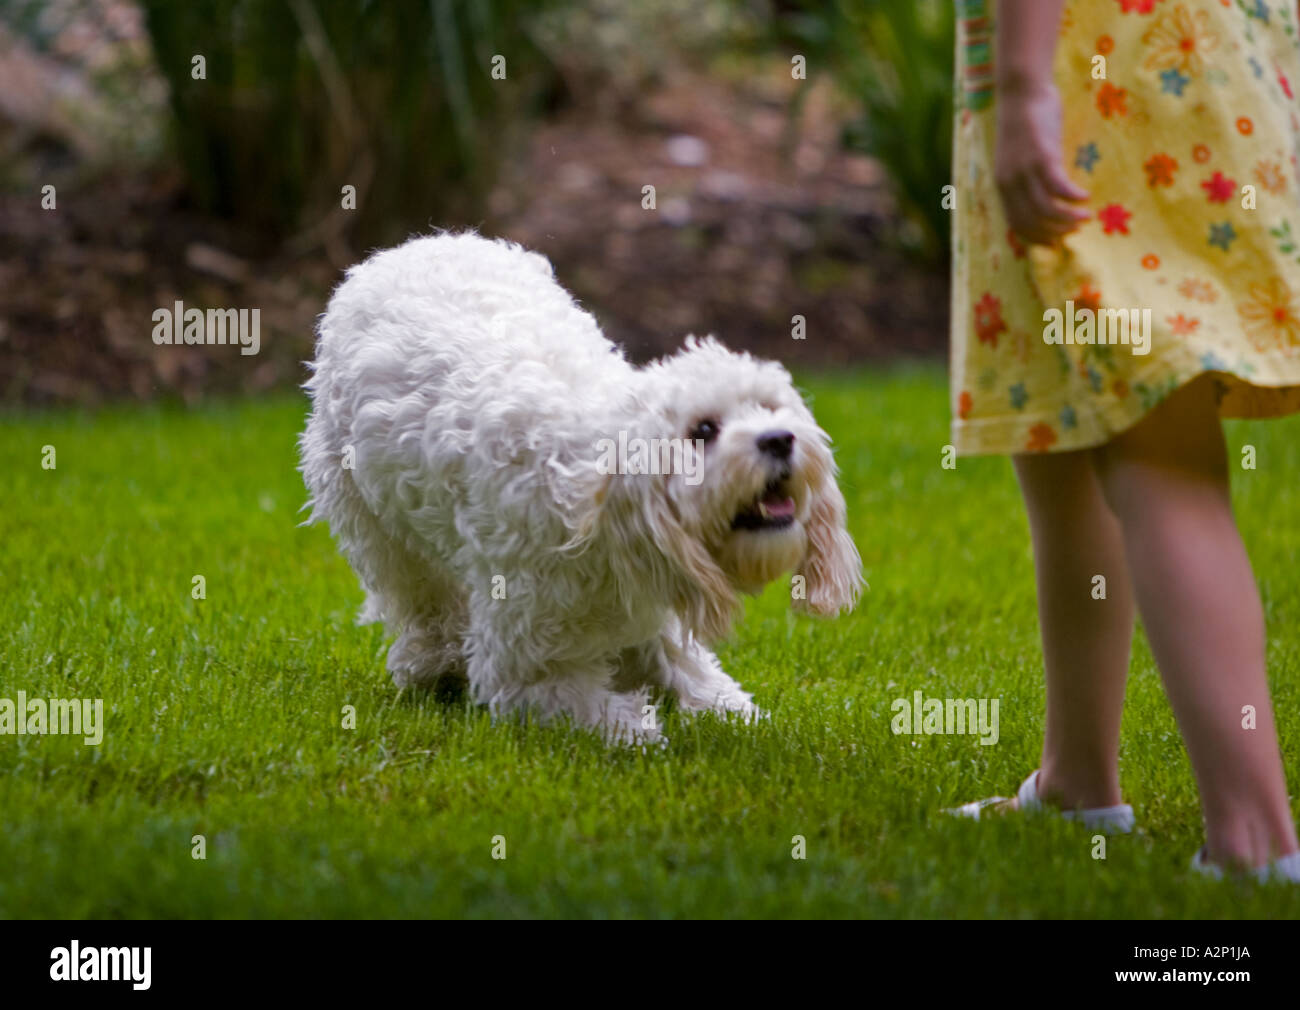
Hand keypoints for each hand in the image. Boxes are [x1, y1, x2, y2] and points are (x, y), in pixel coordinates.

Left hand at [994, 82, 1089, 245]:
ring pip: (1045, 209)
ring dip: (1067, 219)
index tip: (1054, 243)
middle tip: (1075, 230)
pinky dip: (1073, 197)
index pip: (1016, 223)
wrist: (1021, 92)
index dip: (1036, 238)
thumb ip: (1026, 178)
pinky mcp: (1041, 156)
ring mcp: (1025, 169)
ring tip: (1085, 217)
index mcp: (1003, 185)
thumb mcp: (1019, 157)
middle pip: (1032, 221)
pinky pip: (1058, 187)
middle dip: (1055, 232)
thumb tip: (1045, 198)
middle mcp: (1010, 182)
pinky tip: (1085, 196)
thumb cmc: (1025, 123)